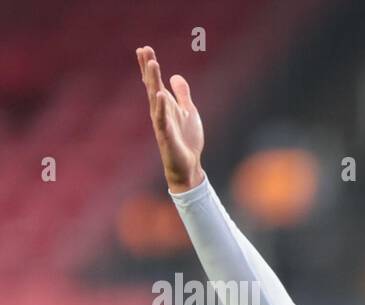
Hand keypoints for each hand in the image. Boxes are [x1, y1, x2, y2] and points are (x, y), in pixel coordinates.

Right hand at [136, 45, 204, 193]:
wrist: (188, 164)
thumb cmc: (186, 139)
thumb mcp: (188, 112)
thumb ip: (182, 94)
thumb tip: (176, 76)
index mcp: (165, 104)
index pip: (155, 81)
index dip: (149, 66)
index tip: (144, 48)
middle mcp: (160, 111)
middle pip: (152, 85)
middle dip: (149, 68)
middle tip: (144, 49)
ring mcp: (161, 122)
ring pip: (155, 98)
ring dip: (153, 80)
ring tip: (152, 64)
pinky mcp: (166, 135)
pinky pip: (162, 118)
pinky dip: (161, 106)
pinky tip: (160, 94)